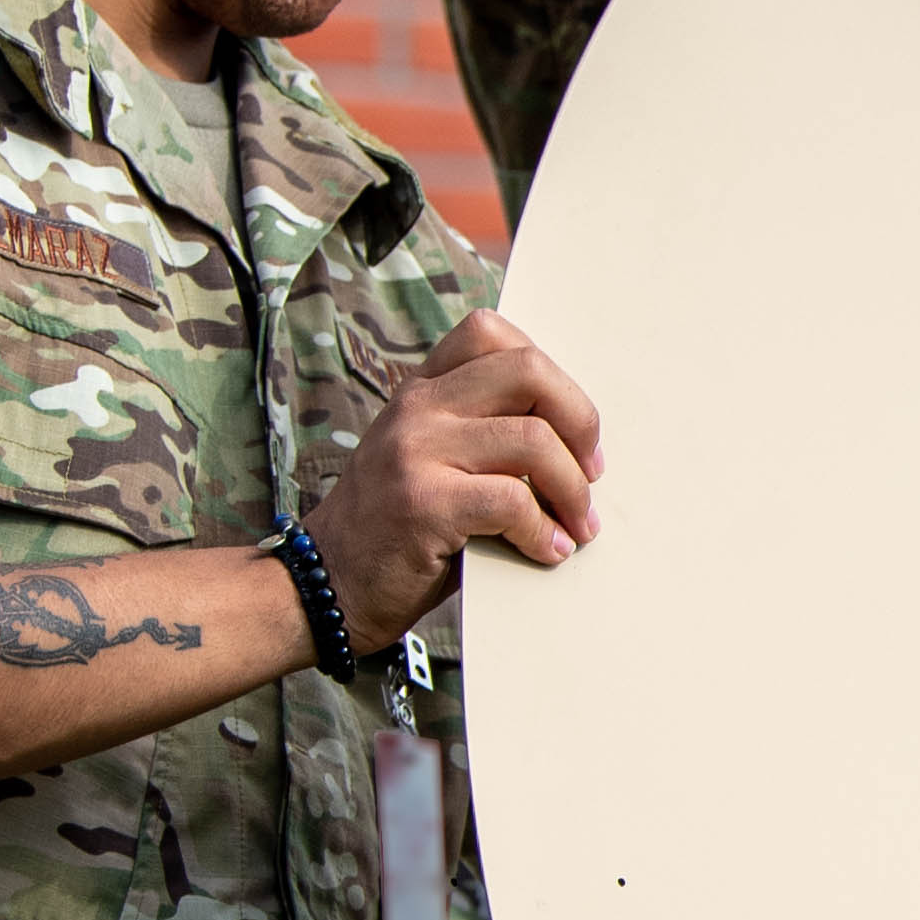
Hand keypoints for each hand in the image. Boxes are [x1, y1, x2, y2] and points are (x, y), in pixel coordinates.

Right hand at [307, 312, 602, 631]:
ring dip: (573, 490)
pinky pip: (513, 499)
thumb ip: (482, 432)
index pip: (490, 332)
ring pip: (533, 438)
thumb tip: (578, 438)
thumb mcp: (431, 460)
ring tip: (576, 525)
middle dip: (580, 421)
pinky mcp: (422, 502)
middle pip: (528, 369)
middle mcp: (416, 408)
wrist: (328, 587)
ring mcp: (414, 451)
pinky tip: (547, 550)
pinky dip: (544, 530)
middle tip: (591, 473)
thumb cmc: (399, 531)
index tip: (570, 429)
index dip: (550, 374)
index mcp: (421, 391)